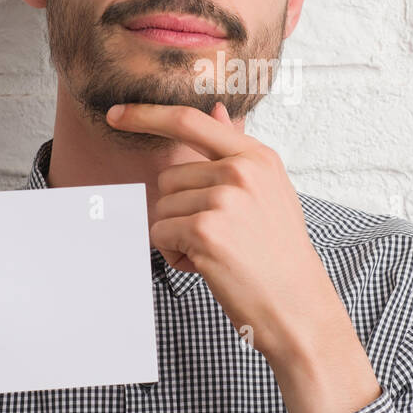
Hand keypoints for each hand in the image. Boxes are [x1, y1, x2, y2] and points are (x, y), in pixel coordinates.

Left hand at [105, 101, 348, 361]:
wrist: (297, 304)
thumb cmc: (280, 252)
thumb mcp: (269, 190)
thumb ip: (237, 149)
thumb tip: (216, 108)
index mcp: (257, 156)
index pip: (190, 120)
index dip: (147, 115)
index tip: (116, 114)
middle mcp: (241, 171)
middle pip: (169, 177)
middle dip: (181, 210)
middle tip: (220, 237)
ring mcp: (224, 199)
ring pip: (162, 208)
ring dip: (178, 236)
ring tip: (219, 252)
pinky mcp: (205, 230)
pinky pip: (160, 234)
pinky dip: (175, 255)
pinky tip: (208, 265)